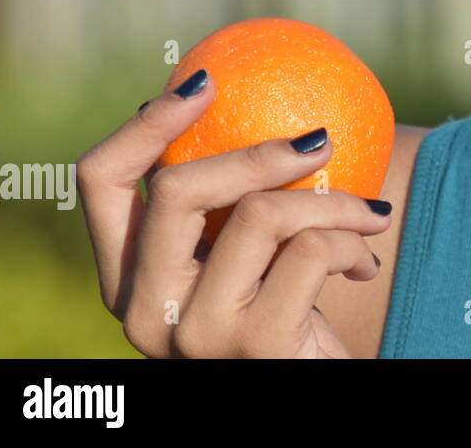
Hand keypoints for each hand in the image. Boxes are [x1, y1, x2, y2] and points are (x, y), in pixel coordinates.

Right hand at [76, 68, 392, 357]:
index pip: (99, 182)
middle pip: (177, 187)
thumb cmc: (292, 313)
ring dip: (334, 202)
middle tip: (320, 140)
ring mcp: (192, 332)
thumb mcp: (251, 256)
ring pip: (259, 213)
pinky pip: (310, 249)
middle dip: (259, 152)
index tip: (205, 82)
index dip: (145, 123)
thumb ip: (233, 202)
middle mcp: (141, 309)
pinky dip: (352, 241)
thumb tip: (238, 95)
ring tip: (371, 214)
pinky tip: (365, 261)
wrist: (320, 387)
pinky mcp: (253, 344)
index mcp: (127, 279)